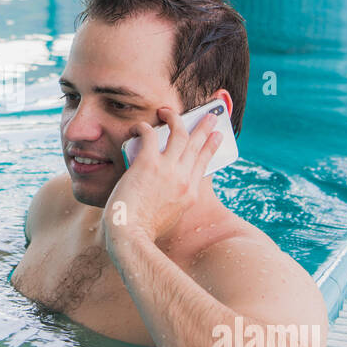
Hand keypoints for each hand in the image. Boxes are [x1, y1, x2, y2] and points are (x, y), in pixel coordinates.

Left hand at [101, 105, 222, 251]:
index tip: (216, 137)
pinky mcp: (149, 163)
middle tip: (209, 116)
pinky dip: (143, 127)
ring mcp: (168, 170)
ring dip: (175, 118)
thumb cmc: (142, 231)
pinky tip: (138, 126)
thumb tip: (163, 189)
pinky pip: (150, 135)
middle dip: (204, 127)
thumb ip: (172, 201)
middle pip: (197, 145)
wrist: (131, 236)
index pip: (203, 163)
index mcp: (190, 194)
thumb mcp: (169, 218)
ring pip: (179, 133)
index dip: (210, 147)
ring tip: (167, 111)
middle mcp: (184, 179)